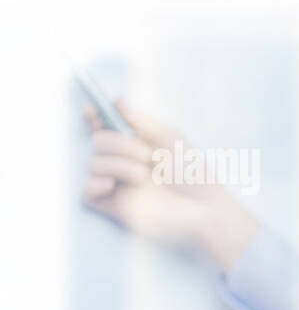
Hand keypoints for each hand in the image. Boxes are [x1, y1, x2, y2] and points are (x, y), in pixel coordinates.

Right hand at [82, 101, 260, 270]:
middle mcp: (123, 162)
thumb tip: (116, 100)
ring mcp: (117, 184)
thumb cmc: (193, 174)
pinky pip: (86, 191)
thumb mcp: (170, 139)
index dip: (93, 116)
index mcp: (135, 145)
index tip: (92, 110)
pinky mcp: (113, 205)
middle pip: (97, 141)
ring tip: (142, 175)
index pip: (104, 127)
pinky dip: (93, 184)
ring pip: (92, 164)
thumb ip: (141, 121)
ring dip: (116, 165)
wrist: (202, 208)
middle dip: (118, 143)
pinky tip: (111, 185)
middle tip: (146, 155)